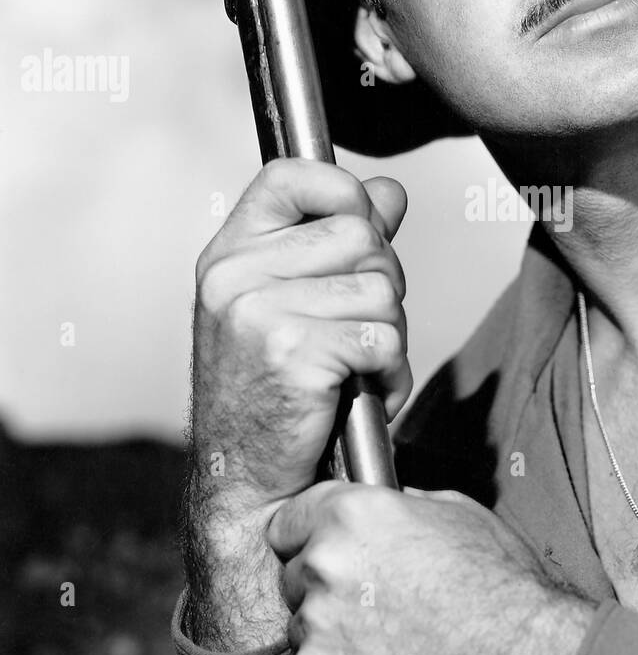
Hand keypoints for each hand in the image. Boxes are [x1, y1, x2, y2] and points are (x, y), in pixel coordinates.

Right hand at [191, 157, 410, 522]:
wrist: (244, 480)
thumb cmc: (273, 392)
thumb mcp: (294, 302)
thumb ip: (339, 242)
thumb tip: (390, 190)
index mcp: (229, 253)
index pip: (293, 174)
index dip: (344, 193)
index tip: (358, 232)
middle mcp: (234, 275)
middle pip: (362, 235)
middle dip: (382, 285)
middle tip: (354, 333)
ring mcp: (258, 312)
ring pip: (383, 290)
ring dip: (390, 337)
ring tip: (353, 370)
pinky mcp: (291, 352)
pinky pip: (385, 339)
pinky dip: (390, 375)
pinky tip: (360, 395)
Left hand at [267, 480, 595, 654]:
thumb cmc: (498, 582)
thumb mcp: (456, 512)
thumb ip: (401, 505)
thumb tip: (385, 505)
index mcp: (351, 513)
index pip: (288, 521)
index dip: (308, 537)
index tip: (324, 551)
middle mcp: (324, 561)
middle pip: (293, 574)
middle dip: (323, 586)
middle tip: (370, 602)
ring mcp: (317, 622)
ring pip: (302, 625)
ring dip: (331, 632)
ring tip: (385, 641)